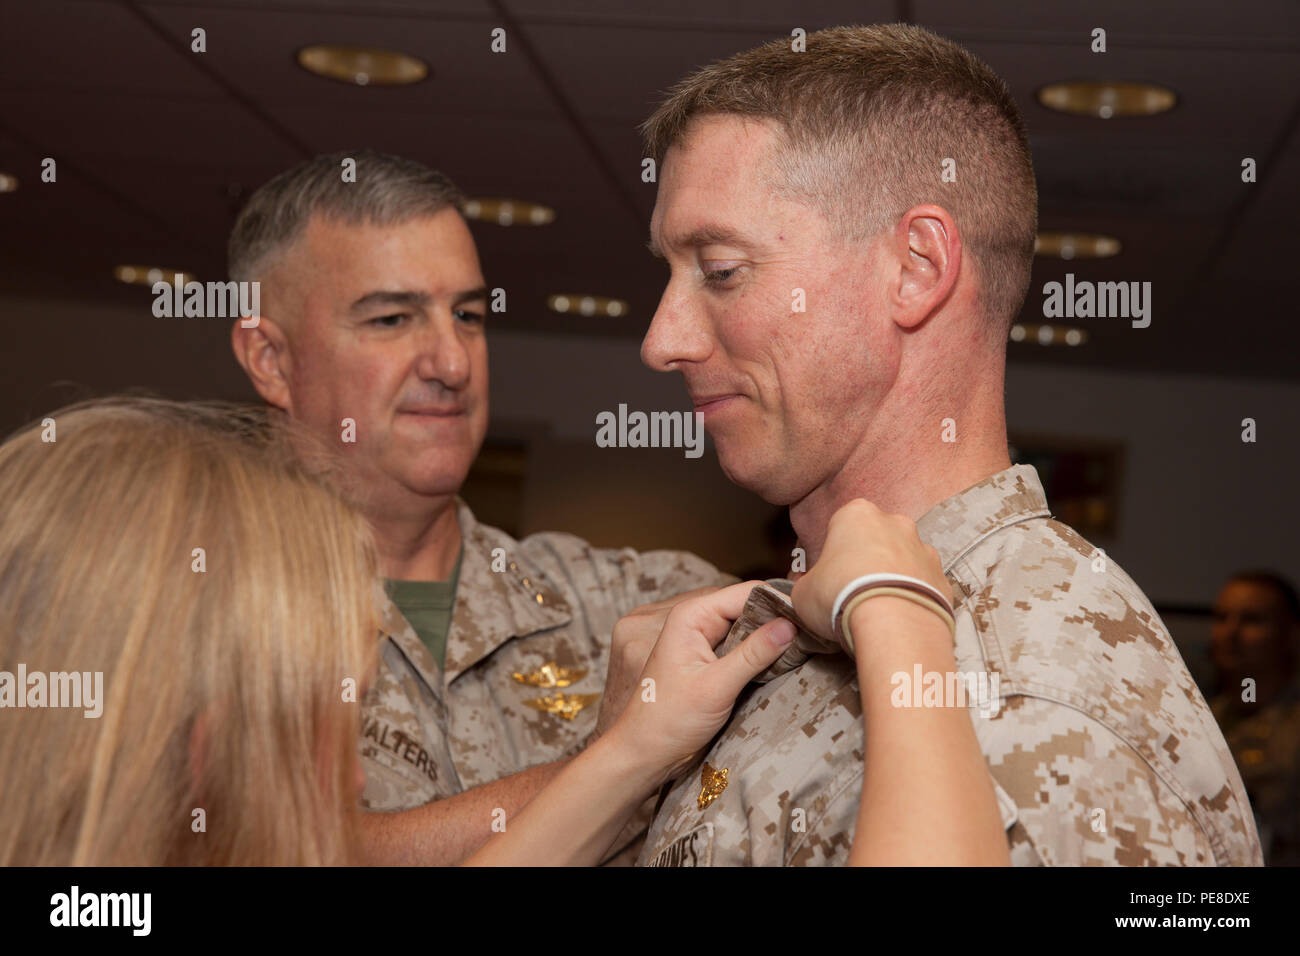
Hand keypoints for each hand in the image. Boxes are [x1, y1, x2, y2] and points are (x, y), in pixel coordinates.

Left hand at [606, 581, 795, 784]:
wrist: (645, 752)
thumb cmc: (668, 721)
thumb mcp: (717, 686)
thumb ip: (754, 653)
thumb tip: (790, 625)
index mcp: (691, 616)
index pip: (745, 593)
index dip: (778, 601)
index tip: (811, 616)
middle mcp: (695, 620)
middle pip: (748, 607)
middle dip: (777, 619)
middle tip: (813, 633)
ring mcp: (702, 640)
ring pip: (747, 627)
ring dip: (771, 637)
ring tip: (805, 645)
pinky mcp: (709, 659)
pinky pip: (740, 645)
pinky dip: (759, 652)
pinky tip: (782, 660)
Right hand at [791, 498, 950, 639]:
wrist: (893, 624)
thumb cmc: (840, 597)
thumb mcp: (802, 593)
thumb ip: (805, 584)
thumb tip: (808, 589)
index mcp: (857, 514)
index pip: (841, 524)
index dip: (832, 551)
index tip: (828, 574)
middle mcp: (895, 523)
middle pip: (877, 537)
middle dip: (867, 559)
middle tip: (852, 591)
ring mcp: (924, 549)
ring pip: (904, 559)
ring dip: (893, 577)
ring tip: (878, 608)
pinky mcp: (943, 577)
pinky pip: (924, 584)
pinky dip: (914, 597)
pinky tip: (900, 617)